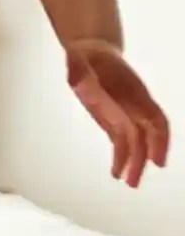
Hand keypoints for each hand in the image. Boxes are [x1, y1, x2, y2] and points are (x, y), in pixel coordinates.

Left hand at [66, 40, 169, 187]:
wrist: (92, 52)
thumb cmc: (86, 58)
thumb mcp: (78, 61)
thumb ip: (79, 73)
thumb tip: (77, 81)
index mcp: (131, 92)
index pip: (152, 119)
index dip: (158, 139)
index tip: (156, 160)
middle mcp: (133, 105)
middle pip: (145, 136)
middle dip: (142, 159)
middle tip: (133, 182)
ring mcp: (125, 113)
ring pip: (136, 142)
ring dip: (134, 163)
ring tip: (128, 182)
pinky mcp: (114, 120)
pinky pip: (124, 141)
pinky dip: (122, 157)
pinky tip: (117, 172)